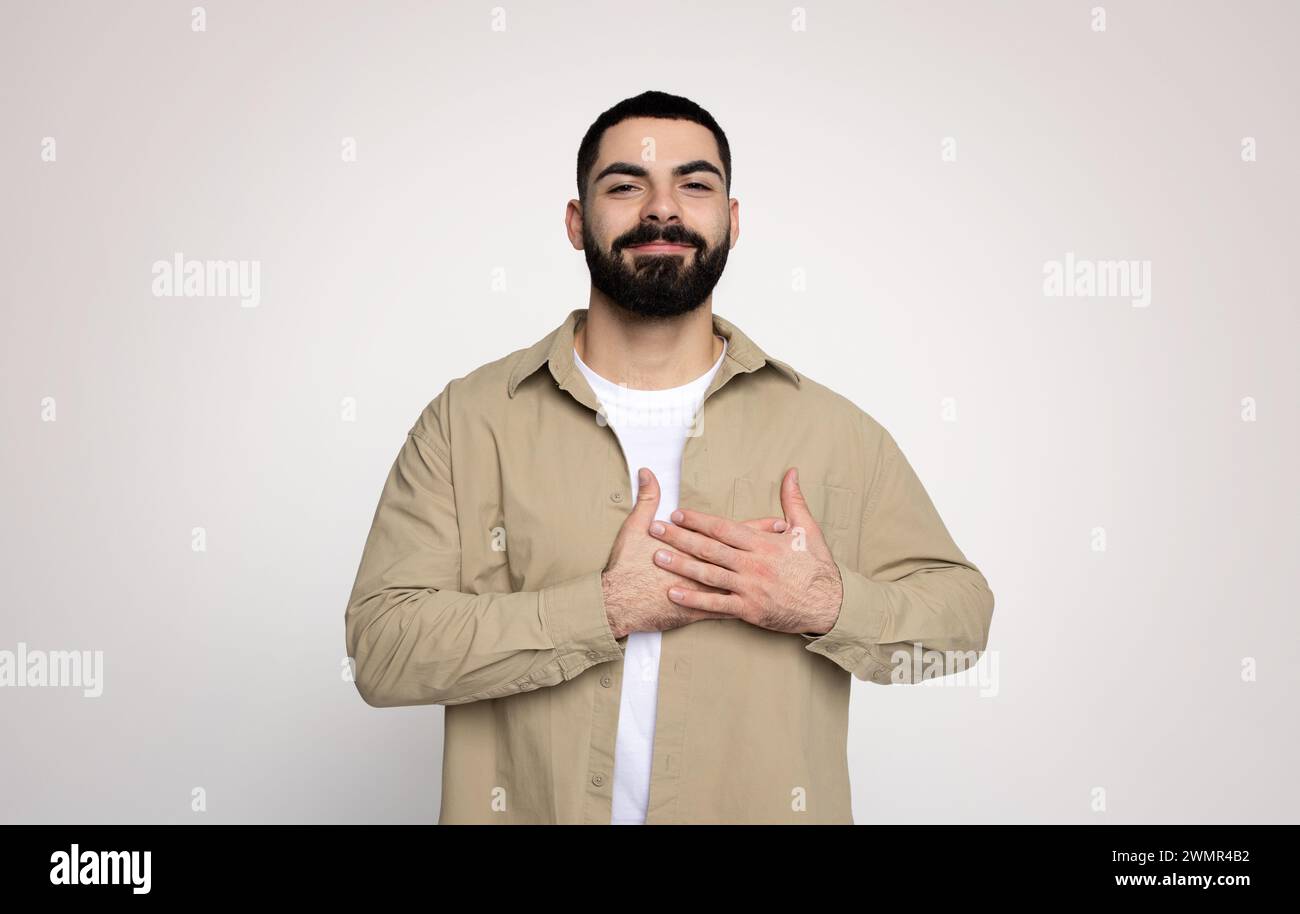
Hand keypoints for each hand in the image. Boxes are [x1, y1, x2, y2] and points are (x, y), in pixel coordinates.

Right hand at [600, 467, 788, 638]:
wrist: (618, 602)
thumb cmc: (627, 566)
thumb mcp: (635, 527)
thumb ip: (646, 499)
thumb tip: (648, 473)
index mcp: (697, 546)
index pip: (734, 533)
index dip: (758, 527)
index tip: (780, 522)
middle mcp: (706, 569)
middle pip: (745, 558)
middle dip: (770, 553)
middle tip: (793, 548)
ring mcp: (703, 593)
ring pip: (740, 586)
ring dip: (762, 582)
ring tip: (784, 577)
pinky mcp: (696, 613)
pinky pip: (725, 611)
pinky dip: (743, 607)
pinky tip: (760, 608)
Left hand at [647, 467, 843, 635]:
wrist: (830, 605)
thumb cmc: (817, 567)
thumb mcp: (808, 529)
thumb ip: (794, 500)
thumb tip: (791, 472)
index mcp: (763, 543)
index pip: (723, 528)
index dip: (697, 521)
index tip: (677, 513)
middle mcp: (752, 564)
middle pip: (709, 548)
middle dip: (679, 538)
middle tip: (655, 530)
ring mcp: (749, 588)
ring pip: (708, 575)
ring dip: (680, 566)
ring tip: (657, 557)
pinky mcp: (749, 610)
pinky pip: (716, 605)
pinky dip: (694, 600)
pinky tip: (673, 594)